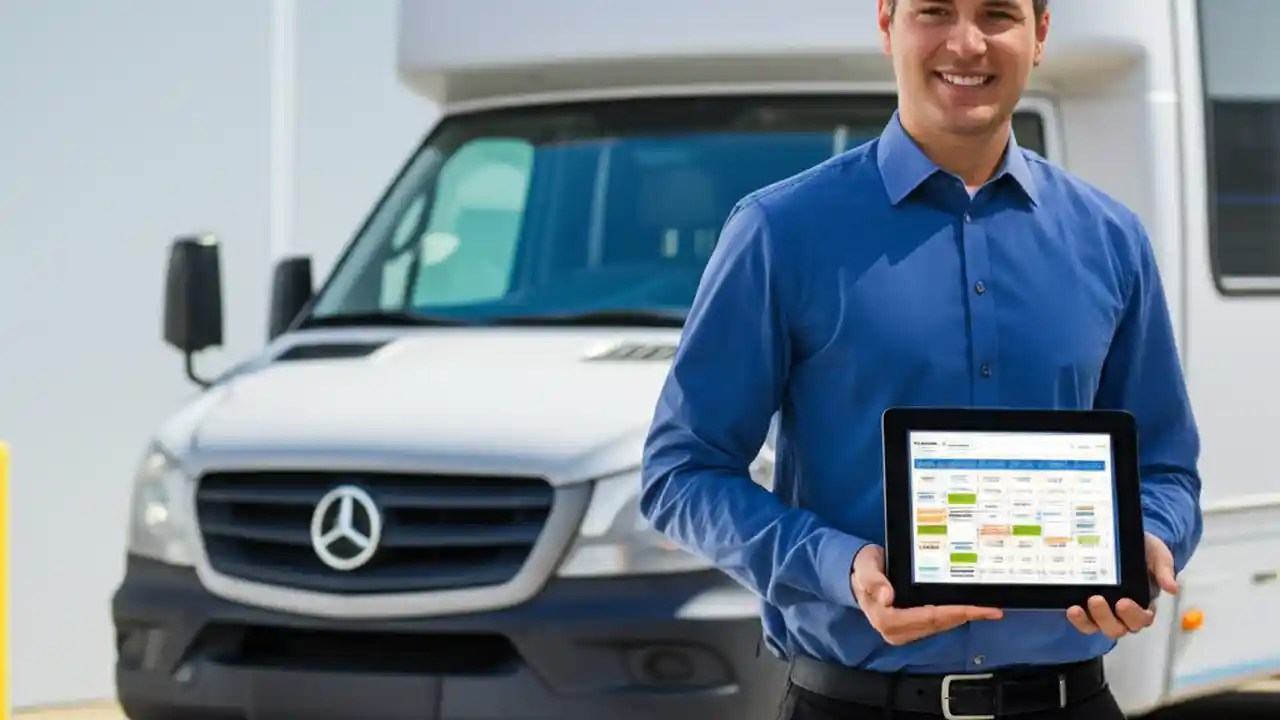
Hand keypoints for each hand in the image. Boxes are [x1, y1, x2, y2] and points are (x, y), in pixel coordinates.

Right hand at [851, 544, 1003, 645]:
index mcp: (886, 619)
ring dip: (963, 618)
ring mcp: (904, 631)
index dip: (953, 613)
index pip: (927, 616)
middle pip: (938, 624)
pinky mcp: (911, 627)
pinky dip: (954, 617)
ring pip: (940, 626)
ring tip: (987, 611)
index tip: (974, 608)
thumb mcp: (866, 568)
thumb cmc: (863, 569)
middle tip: (991, 610)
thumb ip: (873, 581)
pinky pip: (936, 624)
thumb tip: (887, 597)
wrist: (857, 575)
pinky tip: (969, 611)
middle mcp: (896, 631)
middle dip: (965, 616)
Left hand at [1066, 531, 1177, 638]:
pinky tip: (1070, 608)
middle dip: (1106, 618)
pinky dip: (1077, 619)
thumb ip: (1164, 570)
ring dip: (1087, 621)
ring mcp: (1104, 611)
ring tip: (1076, 609)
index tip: (1123, 603)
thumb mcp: (1158, 555)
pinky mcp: (1086, 605)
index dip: (1133, 615)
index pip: (1141, 618)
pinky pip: (1083, 620)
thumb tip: (1172, 588)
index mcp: (1144, 604)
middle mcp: (1123, 613)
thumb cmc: (1145, 551)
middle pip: (1117, 627)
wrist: (1125, 537)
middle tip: (1096, 600)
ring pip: (1097, 627)